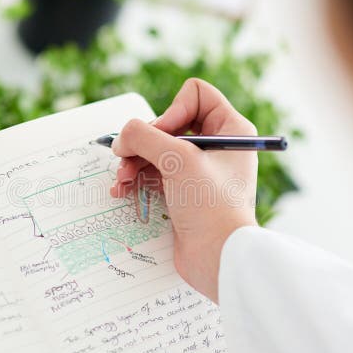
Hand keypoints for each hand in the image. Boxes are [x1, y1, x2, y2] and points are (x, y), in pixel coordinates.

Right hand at [110, 78, 258, 302]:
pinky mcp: (183, 193)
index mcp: (231, 130)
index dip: (173, 110)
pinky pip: (152, 174)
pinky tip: (121, 190)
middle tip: (127, 157)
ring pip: (156, 149)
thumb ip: (144, 136)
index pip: (195, 94)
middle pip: (168, 123)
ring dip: (133, 161)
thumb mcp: (178, 160)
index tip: (166, 137)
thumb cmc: (212, 207)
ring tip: (122, 179)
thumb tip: (122, 138)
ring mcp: (199, 171)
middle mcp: (217, 147)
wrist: (218, 258)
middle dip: (143, 140)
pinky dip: (135, 179)